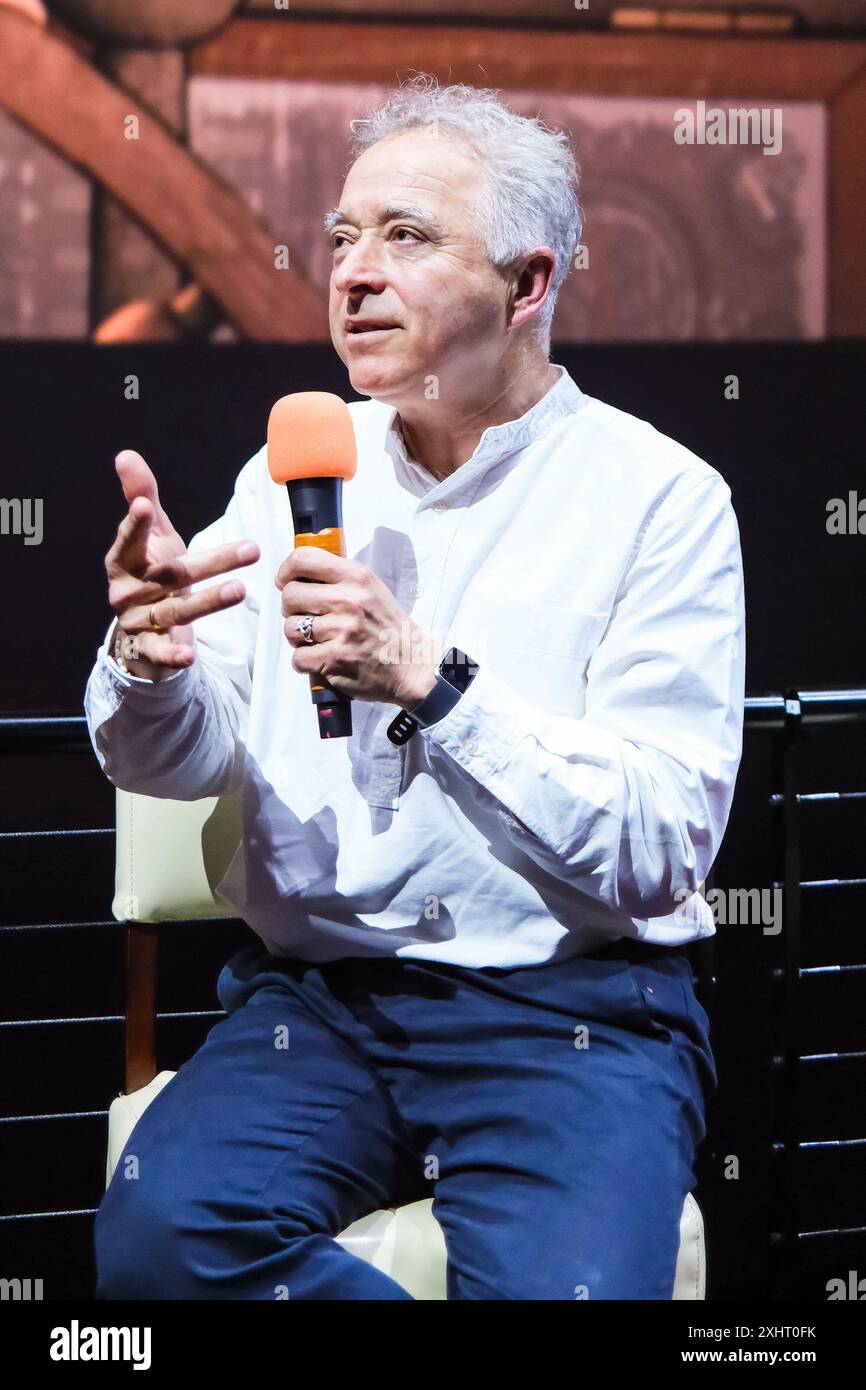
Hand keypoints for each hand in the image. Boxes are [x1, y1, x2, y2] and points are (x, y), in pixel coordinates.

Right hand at [105, 449, 259, 680]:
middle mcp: (127, 590)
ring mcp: (138, 620)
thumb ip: (141, 496)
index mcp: (123, 560)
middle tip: (251, 548)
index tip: (144, 505)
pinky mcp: (149, 648)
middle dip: (212, 562)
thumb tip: (126, 455)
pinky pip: (161, 652)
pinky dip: (173, 655)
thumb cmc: (150, 571)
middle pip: (172, 574)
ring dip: (208, 601)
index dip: (135, 524)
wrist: (141, 626)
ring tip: (240, 590)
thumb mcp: (150, 535)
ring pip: (175, 610)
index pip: (129, 539)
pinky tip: (189, 658)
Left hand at [275, 545, 439, 705]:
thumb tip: (297, 573)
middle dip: (292, 608)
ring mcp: (341, 631)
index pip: (303, 559)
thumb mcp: (371, 589)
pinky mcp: (334, 660)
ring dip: (298, 637)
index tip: (285, 582)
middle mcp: (348, 601)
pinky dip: (305, 661)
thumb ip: (338, 578)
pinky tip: (322, 658)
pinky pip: (297, 657)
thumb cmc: (388, 627)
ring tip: (318, 640)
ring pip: (290, 628)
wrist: (412, 666)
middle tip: (308, 616)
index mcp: (357, 577)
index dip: (286, 571)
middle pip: (290, 595)